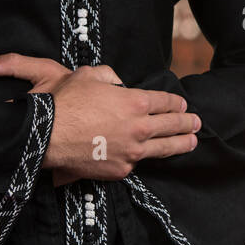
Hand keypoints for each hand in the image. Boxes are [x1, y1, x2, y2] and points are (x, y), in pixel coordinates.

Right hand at [0, 54, 200, 180]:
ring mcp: (132, 152)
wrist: (48, 135)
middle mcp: (139, 128)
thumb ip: (108, 76)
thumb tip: (116, 82)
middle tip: (196, 122)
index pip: (165, 102)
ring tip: (192, 142)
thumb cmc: (66, 102)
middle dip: (187, 123)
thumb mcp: (87, 75)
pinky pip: (137, 163)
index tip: (182, 104)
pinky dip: (144, 158)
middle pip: (172, 125)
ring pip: (164, 148)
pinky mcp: (120, 169)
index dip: (176, 103)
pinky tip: (152, 157)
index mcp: (135, 102)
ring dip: (181, 144)